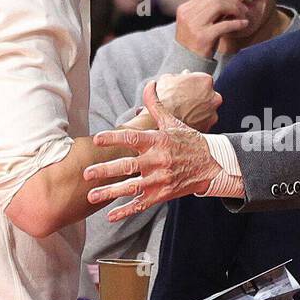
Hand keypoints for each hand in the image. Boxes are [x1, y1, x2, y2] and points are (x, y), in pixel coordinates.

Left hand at [84, 79, 223, 222]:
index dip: (114, 138)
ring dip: (110, 193)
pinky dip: (126, 211)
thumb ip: (156, 105)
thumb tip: (149, 83)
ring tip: (91, 196)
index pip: (133, 138)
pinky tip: (111, 215)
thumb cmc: (189, 141)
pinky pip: (142, 204)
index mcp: (158, 141)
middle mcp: (158, 161)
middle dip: (106, 170)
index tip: (97, 139)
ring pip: (132, 188)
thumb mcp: (173, 122)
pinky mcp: (163, 194)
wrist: (212, 164)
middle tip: (87, 173)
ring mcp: (160, 180)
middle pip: (128, 166)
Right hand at [153, 70, 221, 131]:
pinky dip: (196, 121)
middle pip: (208, 95)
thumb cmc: (162, 99)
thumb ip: (180, 76)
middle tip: (184, 100)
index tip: (186, 88)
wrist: (157, 121)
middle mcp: (213, 97)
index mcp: (206, 81)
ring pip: (207, 110)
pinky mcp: (207, 127)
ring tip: (183, 112)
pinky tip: (185, 120)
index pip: (203, 80)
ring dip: (197, 110)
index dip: (193, 84)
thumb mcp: (167, 79)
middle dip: (198, 97)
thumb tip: (183, 75)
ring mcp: (212, 114)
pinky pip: (203, 122)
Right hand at [174, 0, 251, 57]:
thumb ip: (210, 9)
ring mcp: (194, 26)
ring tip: (244, 13)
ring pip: (219, 6)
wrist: (188, 62)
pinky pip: (224, 25)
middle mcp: (188, 15)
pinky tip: (244, 23)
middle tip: (244, 3)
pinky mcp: (203, 37)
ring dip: (235, 8)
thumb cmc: (197, 41)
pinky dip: (237, 23)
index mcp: (185, 8)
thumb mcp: (198, 21)